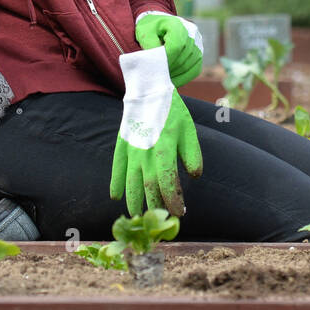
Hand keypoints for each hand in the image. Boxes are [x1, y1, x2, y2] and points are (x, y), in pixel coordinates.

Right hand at [110, 46, 202, 215]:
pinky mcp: (120, 146)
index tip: (180, 213)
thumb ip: (193, 155)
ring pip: (130, 183)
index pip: (168, 183)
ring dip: (134, 201)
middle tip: (161, 219)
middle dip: (155, 207)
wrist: (148, 90)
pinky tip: (115, 197)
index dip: (174, 201)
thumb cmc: (173, 112)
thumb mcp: (189, 131)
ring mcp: (130, 150)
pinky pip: (116, 169)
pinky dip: (115, 184)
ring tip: (137, 216)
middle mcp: (144, 153)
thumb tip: (194, 177)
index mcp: (163, 150)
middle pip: (148, 188)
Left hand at [135, 13, 202, 86]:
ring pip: (189, 66)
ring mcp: (198, 43)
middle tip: (156, 76)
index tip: (155, 67)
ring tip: (162, 79)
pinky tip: (172, 81)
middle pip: (182, 58)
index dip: (166, 60)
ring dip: (175, 75)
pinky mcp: (199, 53)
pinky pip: (195, 70)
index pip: (176, 46)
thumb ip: (150, 47)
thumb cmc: (150, 29)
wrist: (159, 24)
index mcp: (177, 24)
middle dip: (168, 69)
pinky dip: (183, 78)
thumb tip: (157, 65)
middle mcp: (192, 32)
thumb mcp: (145, 34)